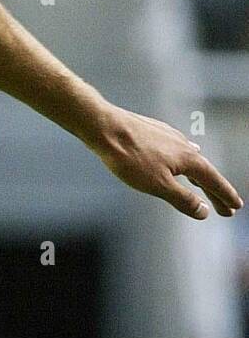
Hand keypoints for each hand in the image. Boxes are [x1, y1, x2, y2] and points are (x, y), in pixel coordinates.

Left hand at [89, 106, 243, 218]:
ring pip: (189, 159)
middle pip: (203, 171)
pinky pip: (174, 150)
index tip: (236, 207)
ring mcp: (167, 135)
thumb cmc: (129, 157)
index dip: (225, 195)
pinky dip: (181, 162)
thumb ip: (183, 199)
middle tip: (224, 208)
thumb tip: (205, 211)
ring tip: (204, 187)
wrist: (103, 126)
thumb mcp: (159, 185)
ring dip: (197, 176)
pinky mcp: (151, 131)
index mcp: (188, 159)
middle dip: (213, 191)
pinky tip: (176, 160)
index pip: (213, 181)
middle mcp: (182, 144)